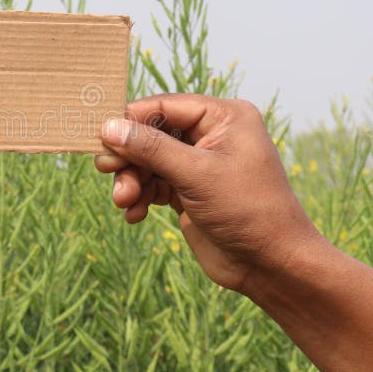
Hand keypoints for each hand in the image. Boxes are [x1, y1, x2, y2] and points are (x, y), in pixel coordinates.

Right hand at [95, 94, 322, 291]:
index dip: (131, 119)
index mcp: (224, 117)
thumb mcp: (196, 174)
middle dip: (129, 155)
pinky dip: (140, 197)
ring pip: (148, 161)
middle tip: (106, 169)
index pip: (165, 106)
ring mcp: (199, 164)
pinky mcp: (189, 191)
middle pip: (152, 134)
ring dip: (131, 180)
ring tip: (124, 201)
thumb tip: (109, 126)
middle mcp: (211, 135)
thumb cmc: (247, 210)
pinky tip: (134, 214)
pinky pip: (154, 184)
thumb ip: (150, 148)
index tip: (100, 135)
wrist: (271, 265)